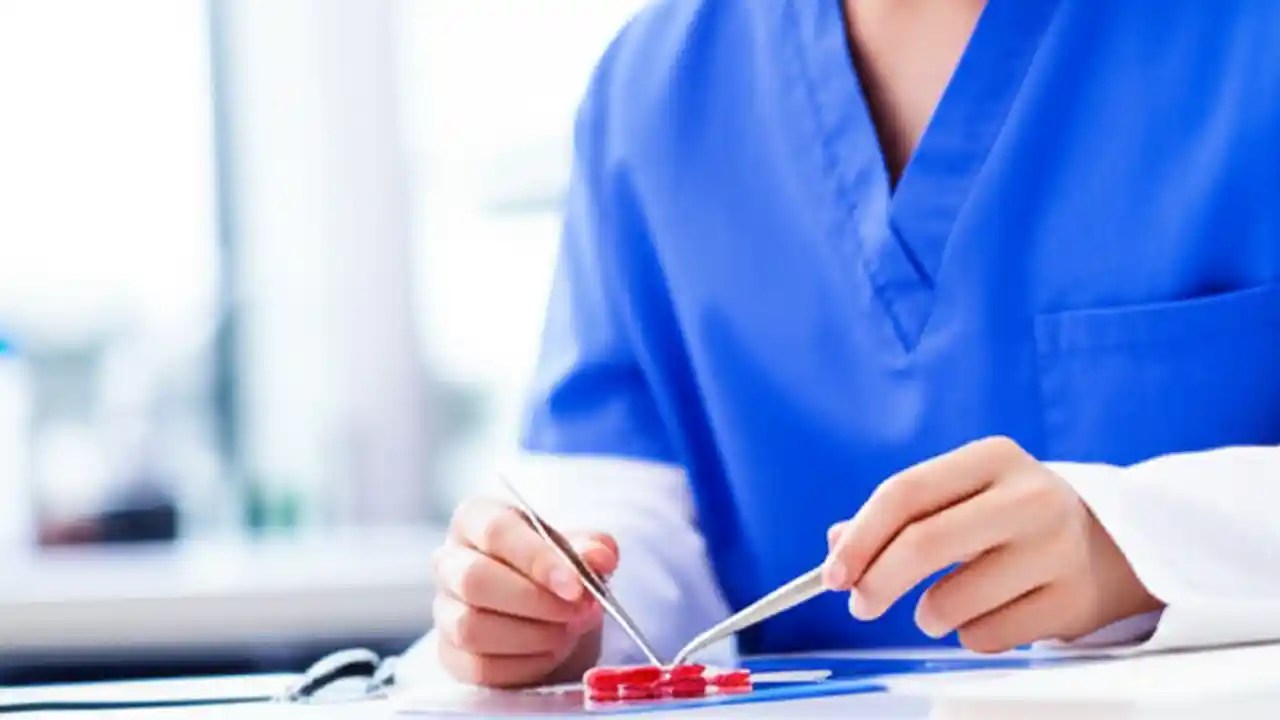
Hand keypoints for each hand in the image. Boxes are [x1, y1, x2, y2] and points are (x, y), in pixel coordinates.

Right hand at [432, 497, 618, 686]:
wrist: (549, 611)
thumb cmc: (554, 569)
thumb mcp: (578, 549)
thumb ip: (592, 548)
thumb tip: (599, 557)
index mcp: (476, 520)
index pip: (496, 531)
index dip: (537, 559)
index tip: (575, 585)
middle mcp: (450, 561)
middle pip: (475, 579)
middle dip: (535, 601)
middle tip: (578, 611)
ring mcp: (444, 610)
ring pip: (471, 627)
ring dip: (531, 635)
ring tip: (568, 631)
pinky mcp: (451, 654)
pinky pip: (479, 666)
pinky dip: (524, 665)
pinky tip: (550, 651)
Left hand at [823, 436, 1162, 651]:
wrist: (1114, 544)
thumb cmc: (1013, 519)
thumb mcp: (963, 496)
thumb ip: (900, 516)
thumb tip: (836, 545)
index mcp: (992, 457)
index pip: (905, 493)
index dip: (860, 537)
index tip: (832, 574)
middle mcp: (1029, 496)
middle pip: (925, 543)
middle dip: (877, 582)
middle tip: (860, 604)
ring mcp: (1056, 549)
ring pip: (952, 601)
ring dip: (928, 615)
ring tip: (939, 607)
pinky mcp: (1072, 601)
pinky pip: (986, 636)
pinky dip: (969, 635)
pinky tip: (988, 614)